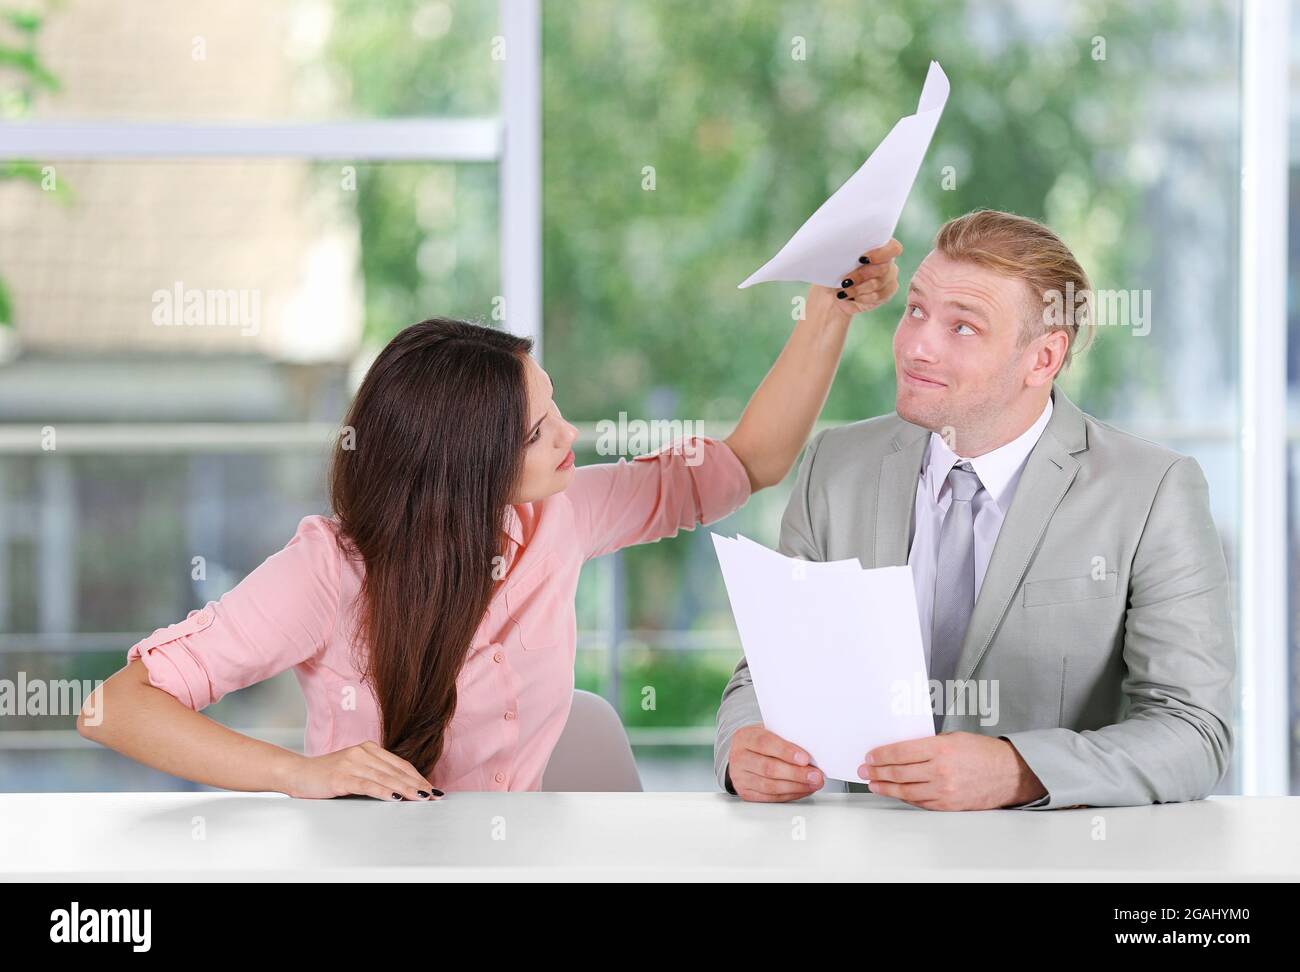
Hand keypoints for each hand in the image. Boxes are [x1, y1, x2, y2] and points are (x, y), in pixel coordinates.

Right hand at [282, 740, 441, 800]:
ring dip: (406, 789)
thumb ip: (375, 773)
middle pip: (396, 771)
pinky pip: (367, 785)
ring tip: (421, 798)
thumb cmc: (327, 775)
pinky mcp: (341, 776)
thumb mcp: (354, 769)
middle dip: (417, 785)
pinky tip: (395, 798)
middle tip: (433, 796)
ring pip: (385, 778)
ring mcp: (352, 763)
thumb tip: (401, 788)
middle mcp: (362, 752)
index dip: (417, 777)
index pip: (399, 765)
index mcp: (369, 749)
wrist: (296, 773)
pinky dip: (383, 792)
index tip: (431, 788)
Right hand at [727, 724, 824, 801]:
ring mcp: (740, 777)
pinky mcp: (746, 793)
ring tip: (813, 783)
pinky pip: (770, 797)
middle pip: (769, 768)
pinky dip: (790, 795)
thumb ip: (786, 739)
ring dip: (796, 786)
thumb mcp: (770, 732)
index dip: (786, 751)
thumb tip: (811, 753)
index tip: (805, 758)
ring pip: (770, 786)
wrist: (743, 753)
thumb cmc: (761, 742)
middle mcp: (739, 758)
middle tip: (815, 775)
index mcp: (744, 737)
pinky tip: (802, 789)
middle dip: (796, 773)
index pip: (765, 743)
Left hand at [807, 238, 902, 321]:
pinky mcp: (886, 294)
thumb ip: (844, 249)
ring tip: (844, 290)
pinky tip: (853, 297)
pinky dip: (864, 297)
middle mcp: (887, 261)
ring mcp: (888, 278)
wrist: (831, 294)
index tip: (862, 259)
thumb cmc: (833, 272)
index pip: (893, 248)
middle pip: (884, 267)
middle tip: (846, 280)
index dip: (881, 254)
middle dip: (862, 275)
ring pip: (880, 283)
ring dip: (859, 288)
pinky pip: (880, 296)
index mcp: (878, 246)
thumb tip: (839, 243)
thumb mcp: (834, 258)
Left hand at [858, 732, 1046, 810]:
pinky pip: (919, 802)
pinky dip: (904, 797)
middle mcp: (941, 771)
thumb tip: (901, 750)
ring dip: (885, 787)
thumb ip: (927, 744)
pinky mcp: (948, 805)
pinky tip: (895, 793)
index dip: (881, 755)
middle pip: (899, 773)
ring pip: (905, 790)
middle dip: (877, 772)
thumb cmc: (984, 753)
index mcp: (941, 749)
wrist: (1010, 774)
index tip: (870, 757)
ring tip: (874, 783)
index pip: (901, 752)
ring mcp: (944, 791)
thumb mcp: (953, 738)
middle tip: (865, 771)